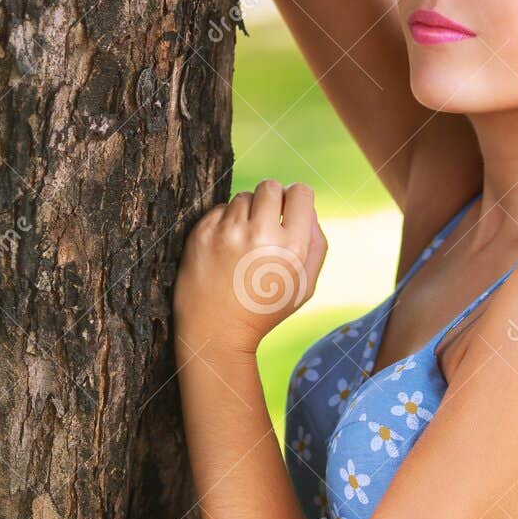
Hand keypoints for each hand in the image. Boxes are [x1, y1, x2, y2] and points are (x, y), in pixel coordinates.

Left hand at [173, 179, 327, 358]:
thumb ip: (316, 244)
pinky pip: (220, 209)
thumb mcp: (305, 285)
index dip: (297, 200)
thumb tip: (308, 208)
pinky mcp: (201, 233)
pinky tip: (225, 249)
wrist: (216, 332)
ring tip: (244, 242)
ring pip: (243, 197)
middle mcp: (260, 234)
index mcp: (291, 246)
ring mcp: (227, 232)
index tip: (290, 212)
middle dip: (272, 200)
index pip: (300, 192)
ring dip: (247, 213)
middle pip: (270, 186)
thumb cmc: (264, 309)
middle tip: (266, 223)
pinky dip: (224, 223)